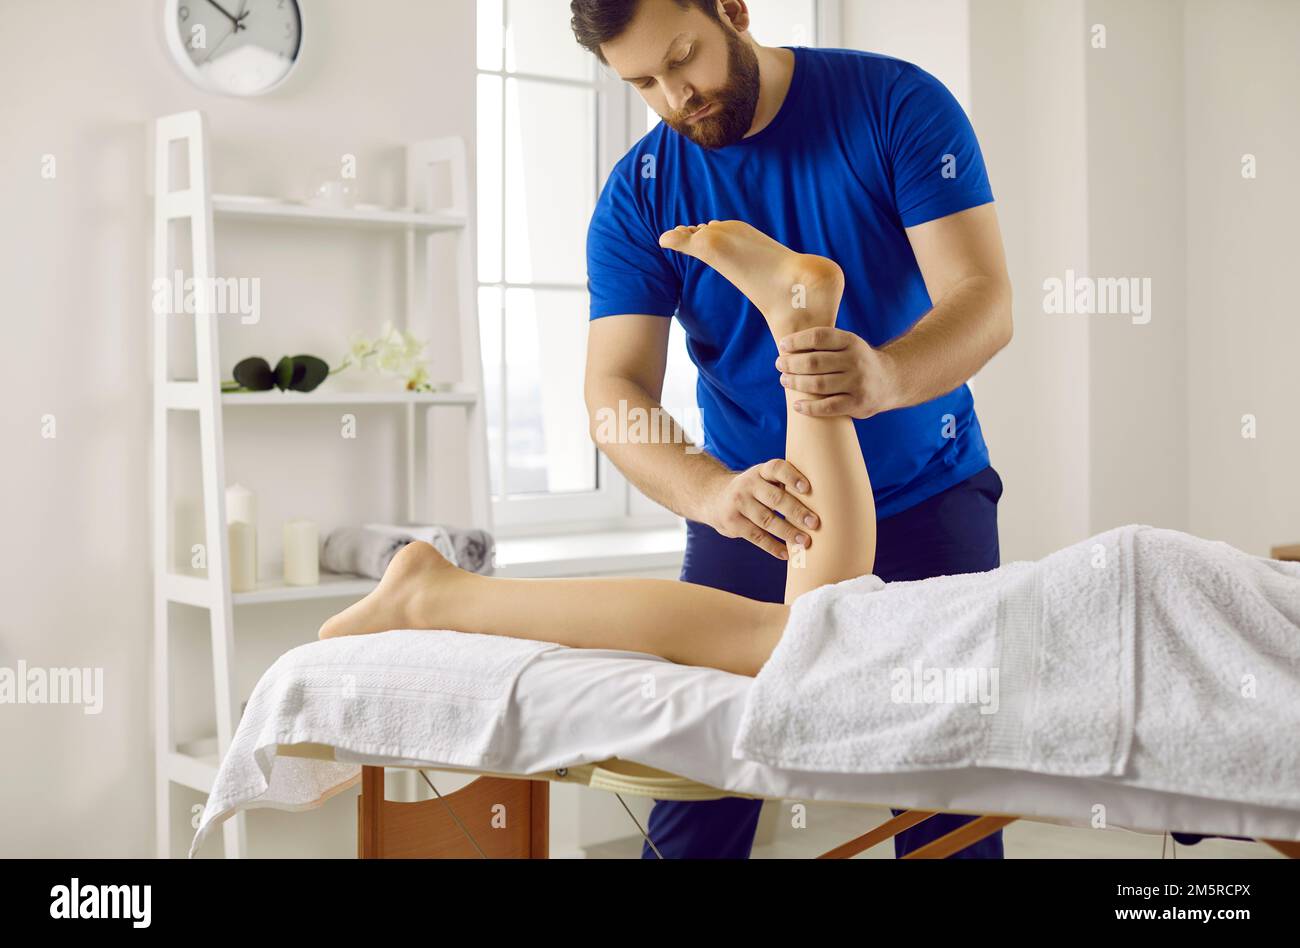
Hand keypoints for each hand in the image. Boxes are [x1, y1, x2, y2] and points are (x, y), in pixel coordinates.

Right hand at [705, 461, 820, 559]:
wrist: (714, 498)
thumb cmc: (753, 490)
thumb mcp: (763, 479)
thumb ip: (784, 485)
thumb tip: (822, 502)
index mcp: (761, 471)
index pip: (777, 468)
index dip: (792, 477)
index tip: (807, 488)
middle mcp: (748, 484)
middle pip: (775, 498)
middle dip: (796, 511)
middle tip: (815, 523)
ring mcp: (738, 503)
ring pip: (766, 520)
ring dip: (788, 532)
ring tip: (805, 542)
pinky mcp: (732, 522)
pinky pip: (756, 536)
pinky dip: (773, 546)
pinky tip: (786, 554)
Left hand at [775, 328, 901, 418]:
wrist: (890, 381)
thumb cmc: (857, 361)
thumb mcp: (848, 345)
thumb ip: (825, 343)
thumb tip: (787, 344)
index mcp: (851, 341)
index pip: (819, 337)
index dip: (797, 341)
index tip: (782, 345)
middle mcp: (856, 361)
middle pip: (814, 362)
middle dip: (792, 364)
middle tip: (780, 365)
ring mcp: (858, 383)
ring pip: (818, 384)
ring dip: (796, 383)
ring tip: (784, 381)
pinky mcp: (858, 404)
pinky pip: (828, 407)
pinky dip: (809, 407)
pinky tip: (797, 405)